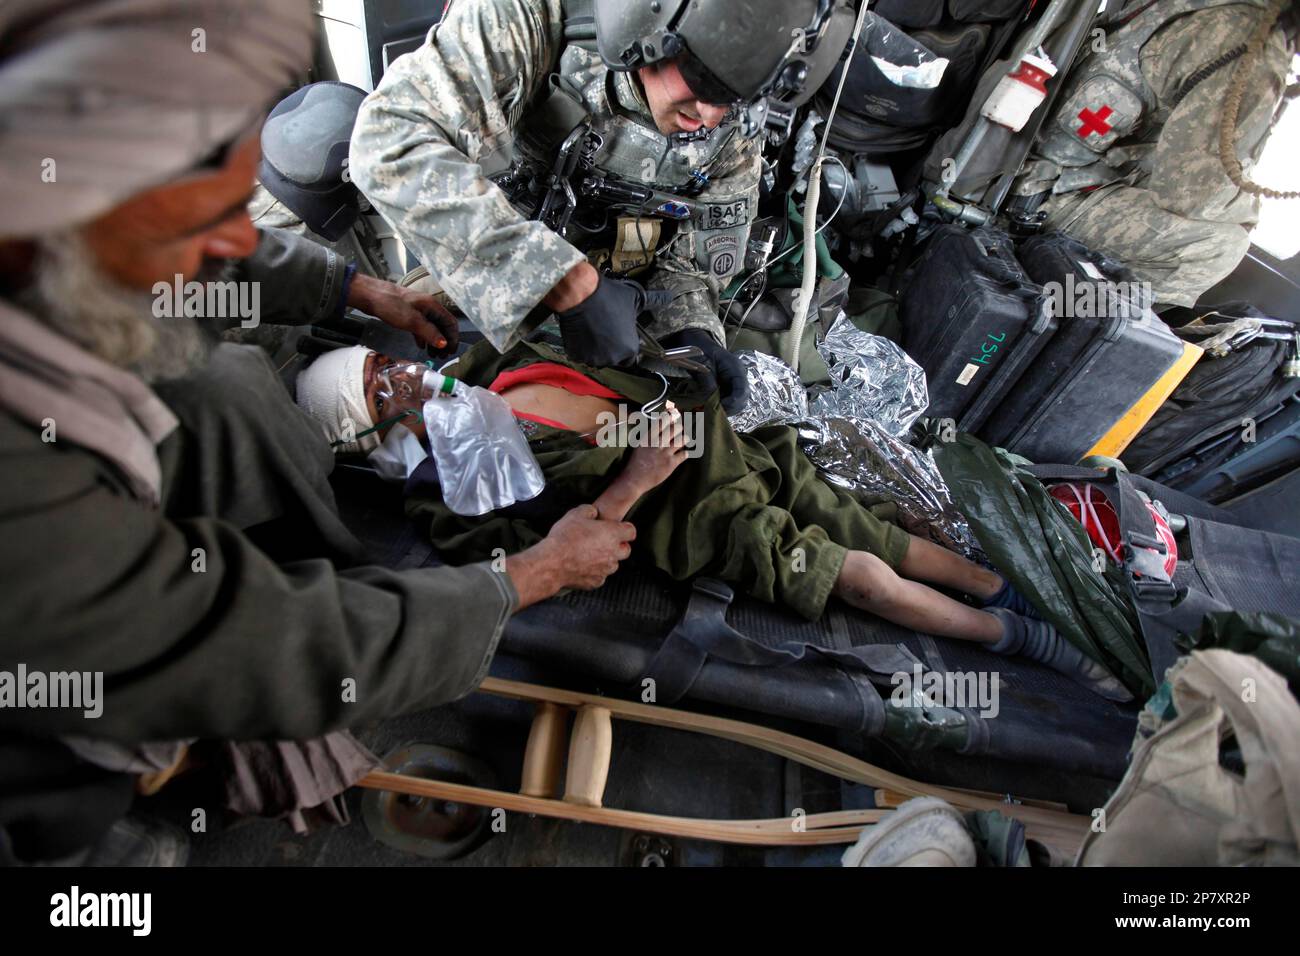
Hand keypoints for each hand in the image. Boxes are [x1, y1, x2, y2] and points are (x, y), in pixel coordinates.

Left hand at [347, 272, 459, 356]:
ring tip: (432, 354)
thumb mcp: (413, 321)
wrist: (371, 295)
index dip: (453, 338)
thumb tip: (444, 344)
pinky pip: (421, 327)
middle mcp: (428, 307)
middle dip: (444, 342)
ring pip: (432, 327)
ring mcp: (418, 310)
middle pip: (442, 326)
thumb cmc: (392, 306)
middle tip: (441, 356)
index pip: (451, 323)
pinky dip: (423, 337)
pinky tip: (421, 346)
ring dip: (434, 341)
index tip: (450, 352)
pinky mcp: (408, 313)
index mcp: (433, 306)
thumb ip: (430, 333)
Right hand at [505, 505, 635, 607]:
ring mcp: (605, 570)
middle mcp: (613, 553)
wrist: (552, 562)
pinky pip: (600, 576)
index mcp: (612, 535)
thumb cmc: (565, 537)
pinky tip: (582, 566)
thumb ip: (589, 511)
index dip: (625, 529)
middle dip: (618, 546)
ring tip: (591, 554)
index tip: (617, 528)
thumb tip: (593, 513)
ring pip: (613, 565)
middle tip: (604, 541)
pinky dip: (595, 572)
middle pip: (626, 550)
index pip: (631, 532)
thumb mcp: (576, 514)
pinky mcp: (596, 582)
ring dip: (606, 559)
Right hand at [555, 273, 645, 367]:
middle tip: (604, 330)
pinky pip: (579, 354)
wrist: (580, 295)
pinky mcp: (577, 355)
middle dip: (608, 346)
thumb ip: (642, 307)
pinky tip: (581, 332)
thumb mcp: (633, 298)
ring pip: (595, 357)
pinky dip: (579, 346)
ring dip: (594, 347)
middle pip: (612, 358)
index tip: (618, 339)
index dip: (623, 347)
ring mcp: (594, 358)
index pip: (630, 358)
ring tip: (592, 329)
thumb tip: (647, 304)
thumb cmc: (604, 297)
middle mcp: (613, 357)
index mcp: (630, 348)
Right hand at [593, 402, 689, 521]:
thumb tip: (659, 425)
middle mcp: (657, 443)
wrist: (634, 480)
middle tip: (679, 429)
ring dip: (684, 438)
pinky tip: (682, 454)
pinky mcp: (671, 464)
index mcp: (648, 437)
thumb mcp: (639, 445)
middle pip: (675, 428)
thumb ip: (649, 435)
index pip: (662, 421)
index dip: (670, 416)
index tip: (673, 413)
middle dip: (679, 427)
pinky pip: (684, 454)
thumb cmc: (635, 463)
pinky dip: (685, 453)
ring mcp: (665, 453)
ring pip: (682, 440)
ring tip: (684, 439)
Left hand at [662, 328, 748, 413]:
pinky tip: (707, 410)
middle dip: (729, 409)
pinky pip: (726, 403)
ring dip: (724, 410)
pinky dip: (718, 408)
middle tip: (713, 413)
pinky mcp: (725, 390)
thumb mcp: (701, 363)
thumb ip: (707, 380)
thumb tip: (710, 399)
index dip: (734, 401)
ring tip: (709, 413)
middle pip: (742, 399)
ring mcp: (732, 385)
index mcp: (735, 368)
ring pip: (735, 404)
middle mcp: (737, 378)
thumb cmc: (700, 350)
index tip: (721, 407)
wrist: (695, 344)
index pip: (742, 389)